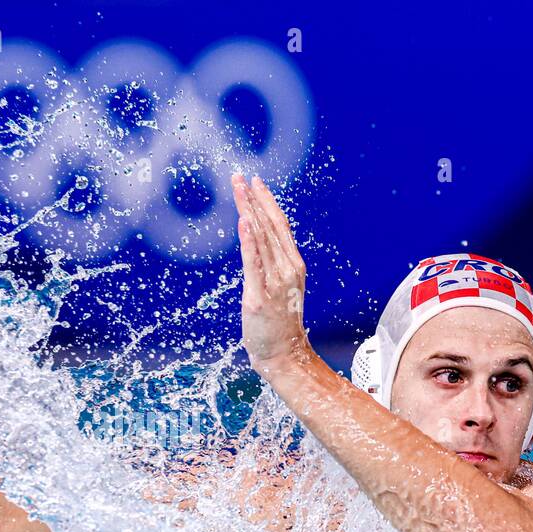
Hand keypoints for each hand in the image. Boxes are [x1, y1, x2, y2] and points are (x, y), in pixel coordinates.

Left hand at [231, 173, 310, 374]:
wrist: (284, 354)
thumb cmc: (279, 323)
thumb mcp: (280, 288)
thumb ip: (272, 265)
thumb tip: (259, 243)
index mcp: (293, 265)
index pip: (279, 225)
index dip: (267, 201)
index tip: (255, 181)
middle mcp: (287, 269)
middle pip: (270, 226)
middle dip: (254, 199)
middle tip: (241, 176)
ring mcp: (275, 282)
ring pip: (261, 238)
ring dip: (248, 210)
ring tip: (239, 189)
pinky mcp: (259, 296)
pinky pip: (254, 263)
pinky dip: (249, 240)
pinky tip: (244, 221)